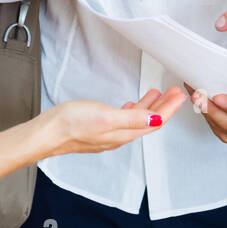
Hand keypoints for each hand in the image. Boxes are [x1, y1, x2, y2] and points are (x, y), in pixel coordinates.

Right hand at [42, 87, 185, 155]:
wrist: (47, 133)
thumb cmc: (72, 124)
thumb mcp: (106, 117)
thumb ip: (132, 119)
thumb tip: (157, 121)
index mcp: (124, 133)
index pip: (155, 122)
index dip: (169, 108)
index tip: (180, 95)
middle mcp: (119, 136)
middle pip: (149, 121)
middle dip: (164, 106)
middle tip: (175, 92)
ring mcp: (109, 133)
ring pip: (137, 119)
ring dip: (150, 106)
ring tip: (159, 94)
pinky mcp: (100, 129)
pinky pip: (124, 119)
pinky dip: (134, 110)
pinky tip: (133, 105)